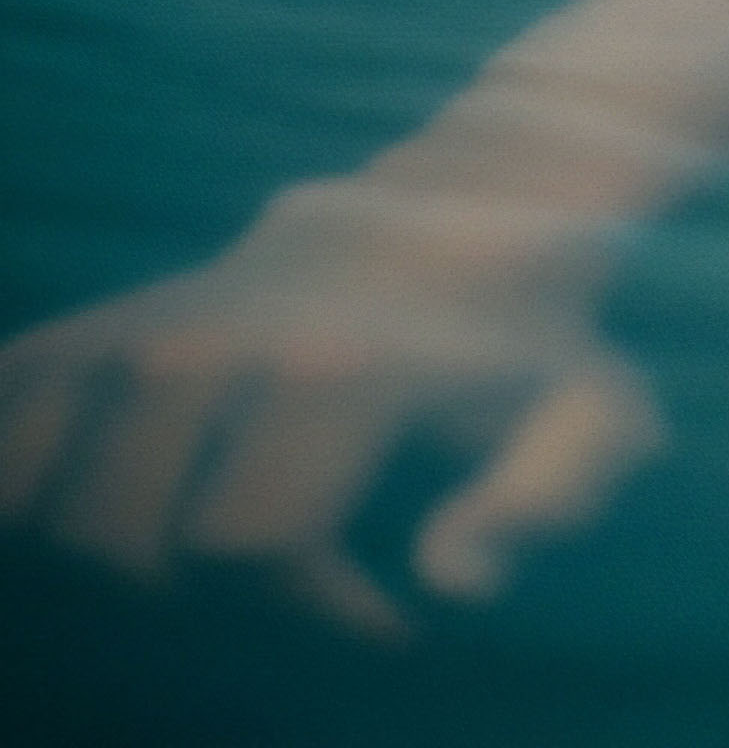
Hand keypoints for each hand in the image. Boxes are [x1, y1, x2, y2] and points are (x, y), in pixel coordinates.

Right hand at [0, 177, 662, 637]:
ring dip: (107, 532)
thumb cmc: (529, 337)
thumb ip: (544, 498)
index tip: (382, 603)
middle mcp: (228, 340)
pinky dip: (18, 463)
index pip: (250, 540)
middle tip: (279, 547)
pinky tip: (69, 489)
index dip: (318, 598)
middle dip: (200, 567)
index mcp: (340, 367)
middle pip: (124, 531)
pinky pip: (10, 408)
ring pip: (46, 487)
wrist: (467, 208)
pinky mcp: (109, 319)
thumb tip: (450, 585)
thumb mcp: (588, 409)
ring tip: (191, 520)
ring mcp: (156, 325)